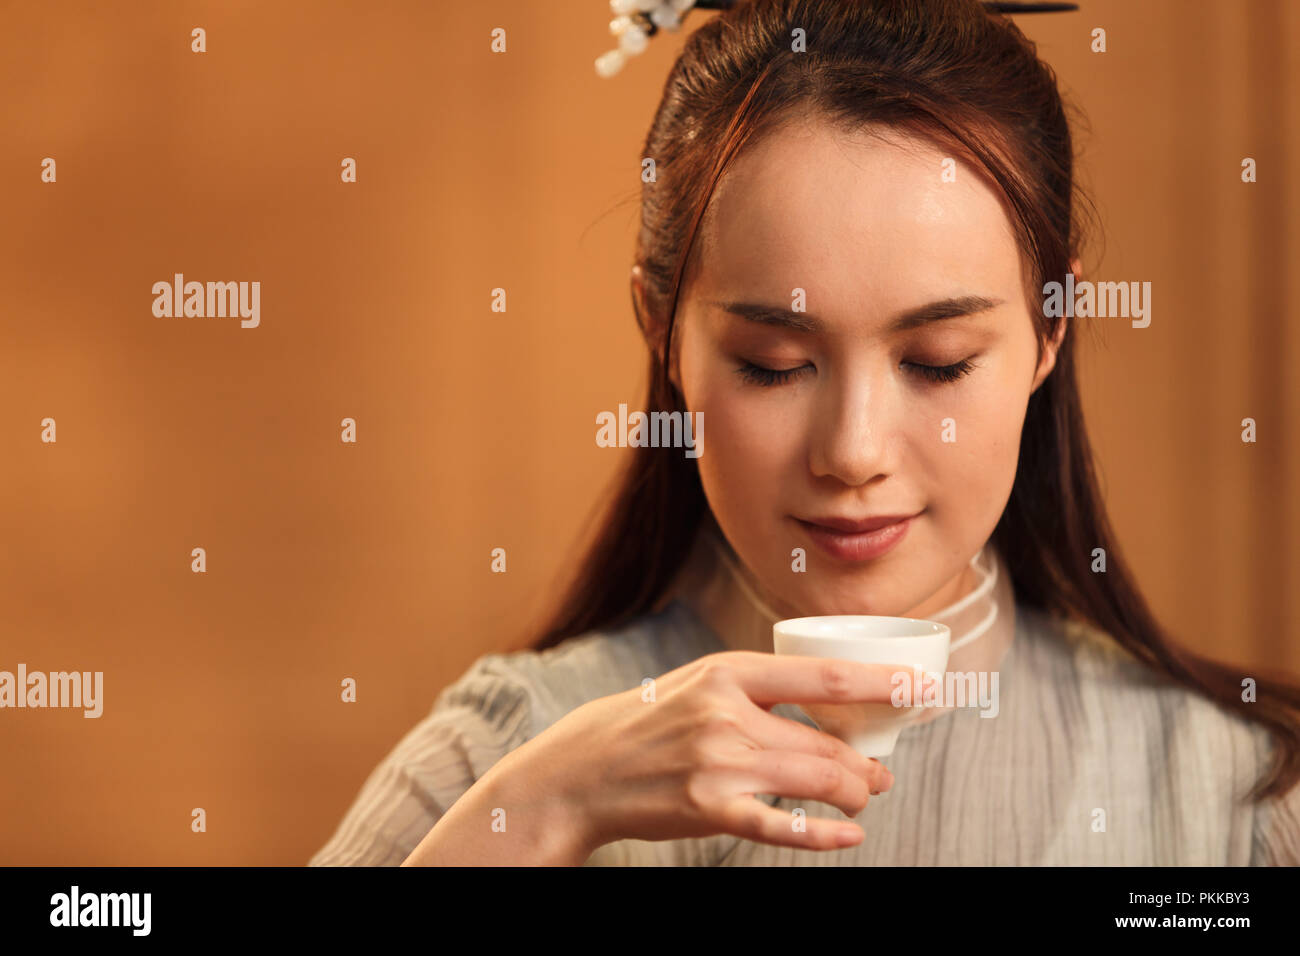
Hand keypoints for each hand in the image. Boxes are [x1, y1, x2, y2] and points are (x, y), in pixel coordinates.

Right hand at [519, 650, 899, 856]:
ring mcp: (719, 763)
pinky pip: (784, 826)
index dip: (880, 683)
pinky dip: (824, 834)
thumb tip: (825, 705)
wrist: (586, 768)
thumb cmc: (651, 722)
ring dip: (853, 795)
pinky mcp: (710, 808)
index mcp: (728, 671)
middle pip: (827, 742)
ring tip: (862, 799)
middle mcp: (726, 713)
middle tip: (880, 776)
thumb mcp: (699, 683)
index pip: (823, 675)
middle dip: (866, 765)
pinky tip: (846, 835)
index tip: (920, 688)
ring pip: (816, 780)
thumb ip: (756, 690)